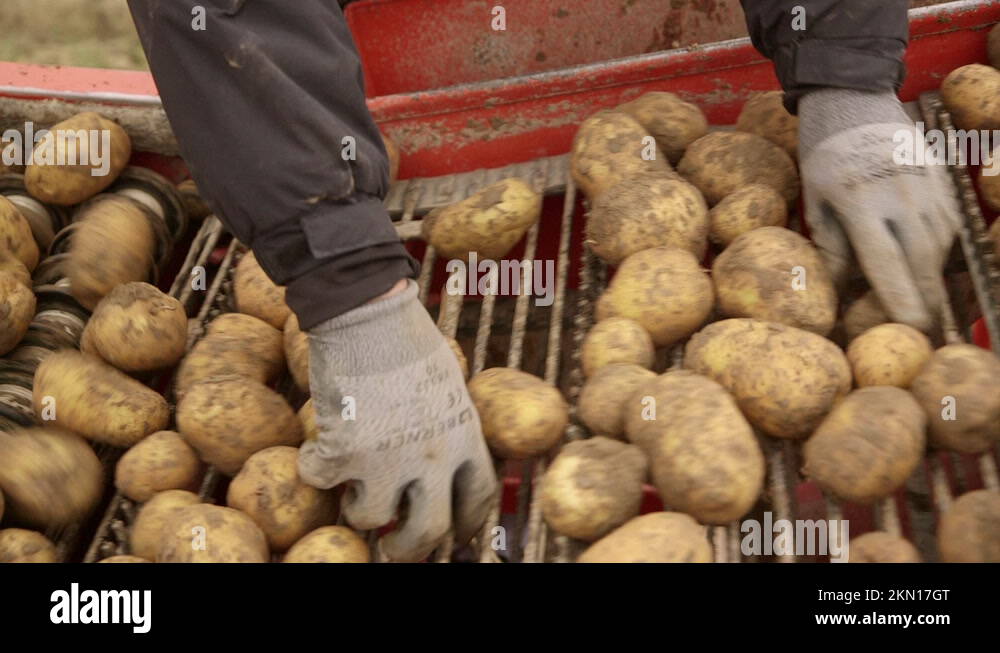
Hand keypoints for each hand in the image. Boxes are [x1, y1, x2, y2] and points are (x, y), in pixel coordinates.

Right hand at [298, 279, 496, 561]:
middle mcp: (432, 456)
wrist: (368, 309)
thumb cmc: (408, 339)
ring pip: (371, 518)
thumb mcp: (449, 386)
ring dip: (358, 509)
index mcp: (464, 436)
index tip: (451, 535)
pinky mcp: (343, 449)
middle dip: (409, 548)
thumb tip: (441, 466)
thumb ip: (448, 429)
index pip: (478, 501)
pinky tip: (316, 455)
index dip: (464, 526)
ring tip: (354, 489)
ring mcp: (388, 457)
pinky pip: (320, 481)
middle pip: (429, 530)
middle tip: (394, 547)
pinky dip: (313, 471)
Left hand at [799, 89, 961, 331]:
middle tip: (928, 333)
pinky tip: (941, 272)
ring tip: (935, 309)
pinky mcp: (942, 180)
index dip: (900, 299)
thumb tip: (839, 290)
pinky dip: (948, 252)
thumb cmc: (824, 150)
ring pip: (942, 245)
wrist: (855, 94)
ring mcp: (928, 186)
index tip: (911, 328)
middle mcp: (902, 195)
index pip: (886, 262)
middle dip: (928, 300)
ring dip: (939, 279)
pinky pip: (952, 226)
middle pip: (923, 260)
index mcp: (862, 201)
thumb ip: (830, 245)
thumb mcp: (815, 197)